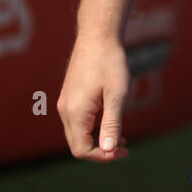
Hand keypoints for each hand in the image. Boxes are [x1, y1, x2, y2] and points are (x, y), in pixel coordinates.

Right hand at [57, 34, 131, 161]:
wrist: (97, 35)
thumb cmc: (110, 62)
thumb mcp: (117, 94)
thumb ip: (112, 123)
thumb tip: (109, 150)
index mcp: (75, 112)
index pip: (81, 150)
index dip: (103, 156)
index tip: (124, 150)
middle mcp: (65, 110)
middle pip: (78, 144)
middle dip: (101, 149)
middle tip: (126, 145)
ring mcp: (65, 103)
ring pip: (78, 133)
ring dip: (98, 138)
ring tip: (122, 135)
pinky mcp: (69, 96)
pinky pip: (78, 121)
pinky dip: (93, 126)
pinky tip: (111, 119)